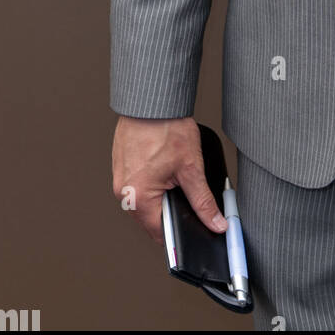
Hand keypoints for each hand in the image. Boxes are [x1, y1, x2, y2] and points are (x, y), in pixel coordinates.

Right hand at [112, 115, 226, 243]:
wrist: (152, 100)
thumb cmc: (166, 127)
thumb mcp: (191, 167)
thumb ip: (204, 201)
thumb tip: (215, 222)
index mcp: (137, 197)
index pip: (160, 233)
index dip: (180, 234)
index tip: (194, 231)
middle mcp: (123, 192)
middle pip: (151, 218)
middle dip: (172, 212)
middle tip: (189, 196)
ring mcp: (119, 178)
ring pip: (145, 201)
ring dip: (161, 196)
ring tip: (175, 176)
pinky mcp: (121, 166)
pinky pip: (137, 186)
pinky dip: (152, 183)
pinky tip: (164, 167)